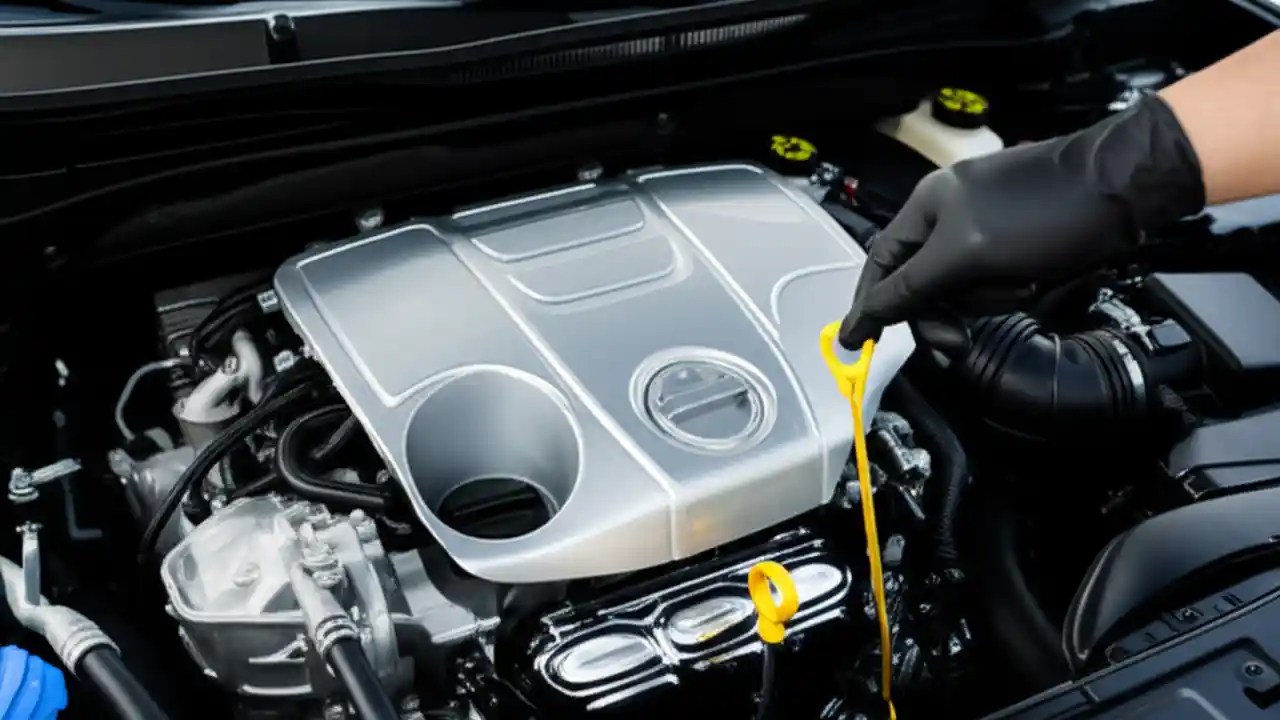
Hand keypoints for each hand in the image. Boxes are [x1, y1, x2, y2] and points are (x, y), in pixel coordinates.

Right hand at [839, 93, 1204, 349]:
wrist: (1127, 190)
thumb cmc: (1046, 212)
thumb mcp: (966, 255)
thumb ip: (912, 286)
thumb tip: (867, 314)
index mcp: (928, 207)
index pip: (881, 265)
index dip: (870, 306)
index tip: (856, 342)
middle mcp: (951, 213)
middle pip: (923, 283)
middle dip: (947, 309)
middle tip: (957, 341)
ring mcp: (987, 225)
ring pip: (965, 288)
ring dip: (990, 298)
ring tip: (1022, 283)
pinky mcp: (1020, 239)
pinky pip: (999, 281)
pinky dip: (1015, 289)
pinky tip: (1038, 278)